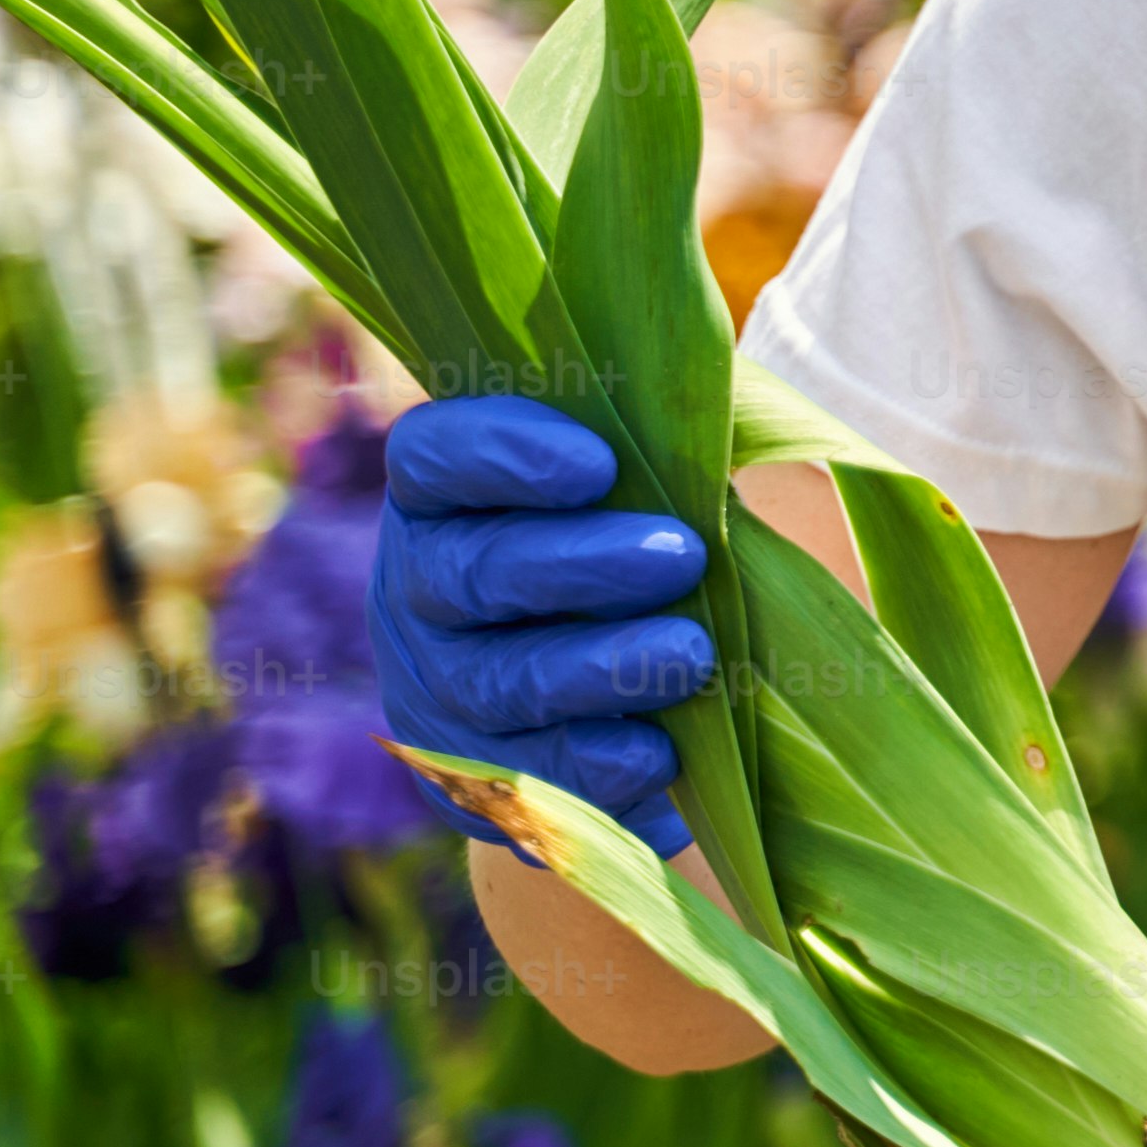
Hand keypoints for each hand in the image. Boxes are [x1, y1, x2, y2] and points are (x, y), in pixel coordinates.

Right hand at [374, 396, 718, 859]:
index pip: (435, 456)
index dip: (501, 453)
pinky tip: (657, 751)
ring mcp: (438, 689)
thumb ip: (667, 433)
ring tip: (690, 653)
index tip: (597, 462)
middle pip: (472, 573)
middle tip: (679, 556)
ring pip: (498, 680)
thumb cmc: (636, 554)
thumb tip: (726, 366)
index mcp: (447, 499)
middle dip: (579, 564)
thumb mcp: (647, 483)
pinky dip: (595, 765)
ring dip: (598, 667)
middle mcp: (420, 591)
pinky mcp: (473, 780)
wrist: (621, 703)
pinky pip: (524, 778)